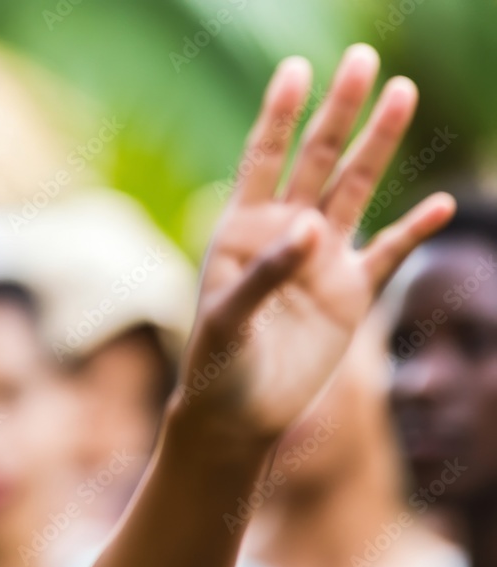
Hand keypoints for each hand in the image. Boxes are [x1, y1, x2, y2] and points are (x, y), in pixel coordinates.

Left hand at [171, 44, 454, 453]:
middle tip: (365, 60)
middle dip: (339, 112)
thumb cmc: (217, 364)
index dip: (278, 115)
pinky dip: (414, 232)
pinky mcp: (350, 295)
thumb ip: (264, 273)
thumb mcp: (227, 319)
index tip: (297, 69)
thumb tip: (308, 226)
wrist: (239, 414)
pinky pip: (389, 255)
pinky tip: (441, 205)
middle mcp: (286, 236)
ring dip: (377, 148)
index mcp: (243, 231)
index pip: (263, 160)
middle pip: (316, 162)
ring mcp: (322, 262)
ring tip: (402, 95)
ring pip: (355, 192)